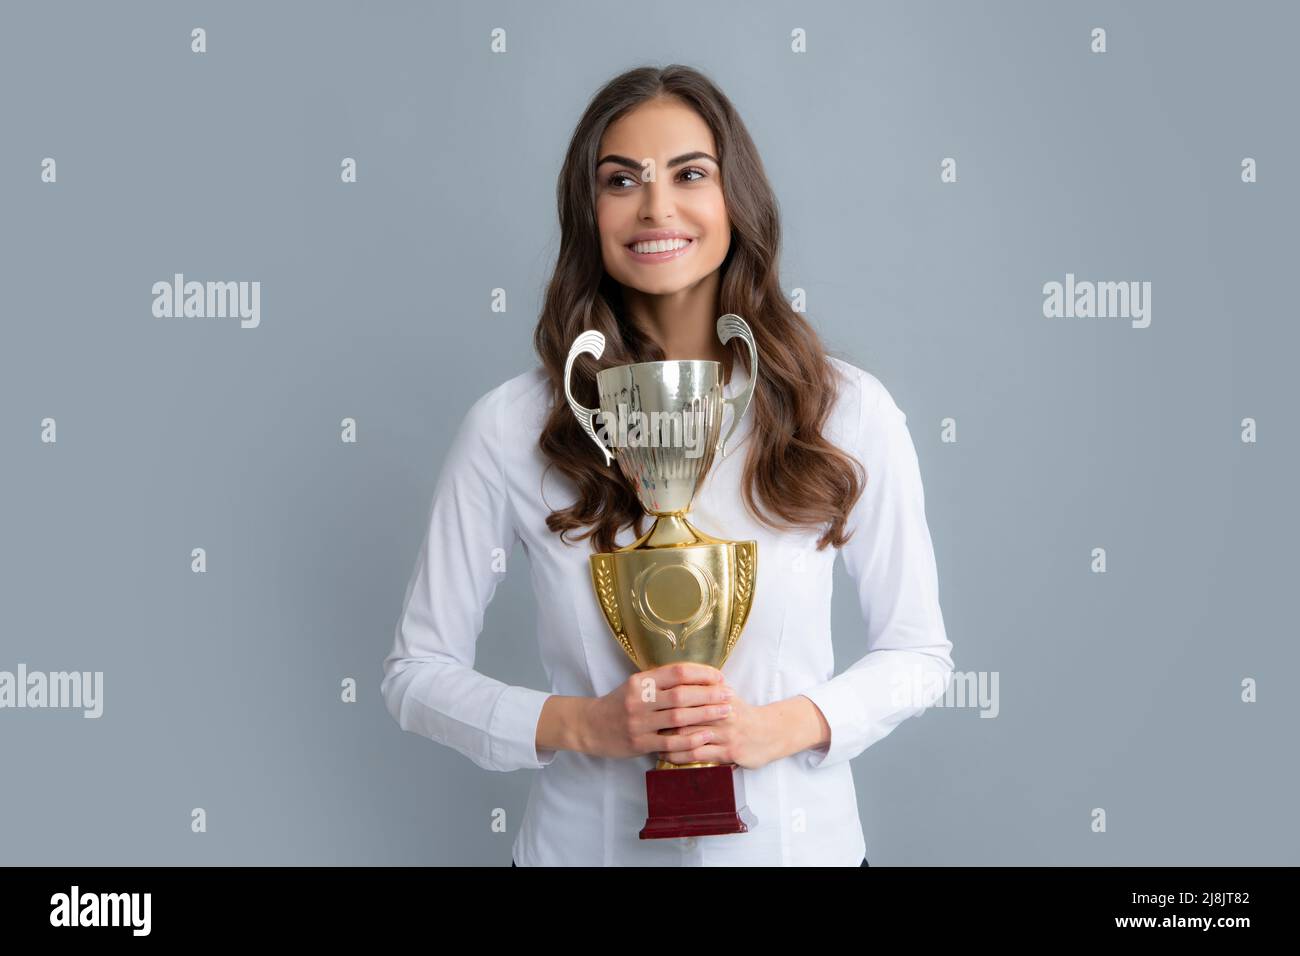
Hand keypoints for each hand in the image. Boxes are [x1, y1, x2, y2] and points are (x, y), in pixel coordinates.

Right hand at [581, 662, 736, 760]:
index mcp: (640, 681)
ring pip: (679, 717)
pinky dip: (690, 738)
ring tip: (726, 712)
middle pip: (682, 694)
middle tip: (729, 694)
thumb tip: (695, 677)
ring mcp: (639, 722)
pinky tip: (707, 735)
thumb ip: (660, 682)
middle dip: (709, 694)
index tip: (719, 677)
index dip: (701, 674)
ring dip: (706, 714)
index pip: (677, 672)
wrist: (589, 726)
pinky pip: (670, 741)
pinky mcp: (639, 743)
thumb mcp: (635, 686)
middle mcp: (639, 699)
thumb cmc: (618, 704)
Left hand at [657, 683, 781, 769]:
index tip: (647, 702)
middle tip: (644, 724)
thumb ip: (704, 688)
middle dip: (661, 720)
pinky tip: (667, 757)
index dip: (664, 697)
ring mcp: (725, 733)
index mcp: (718, 694)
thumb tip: (675, 679)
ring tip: (652, 741)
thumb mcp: (726, 695)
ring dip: (667, 740)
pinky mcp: (729, 751)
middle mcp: (721, 712)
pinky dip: (679, 756)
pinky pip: (698, 755)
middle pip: (683, 713)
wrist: (771, 732)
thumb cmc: (742, 714)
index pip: (686, 691)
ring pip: (688, 735)